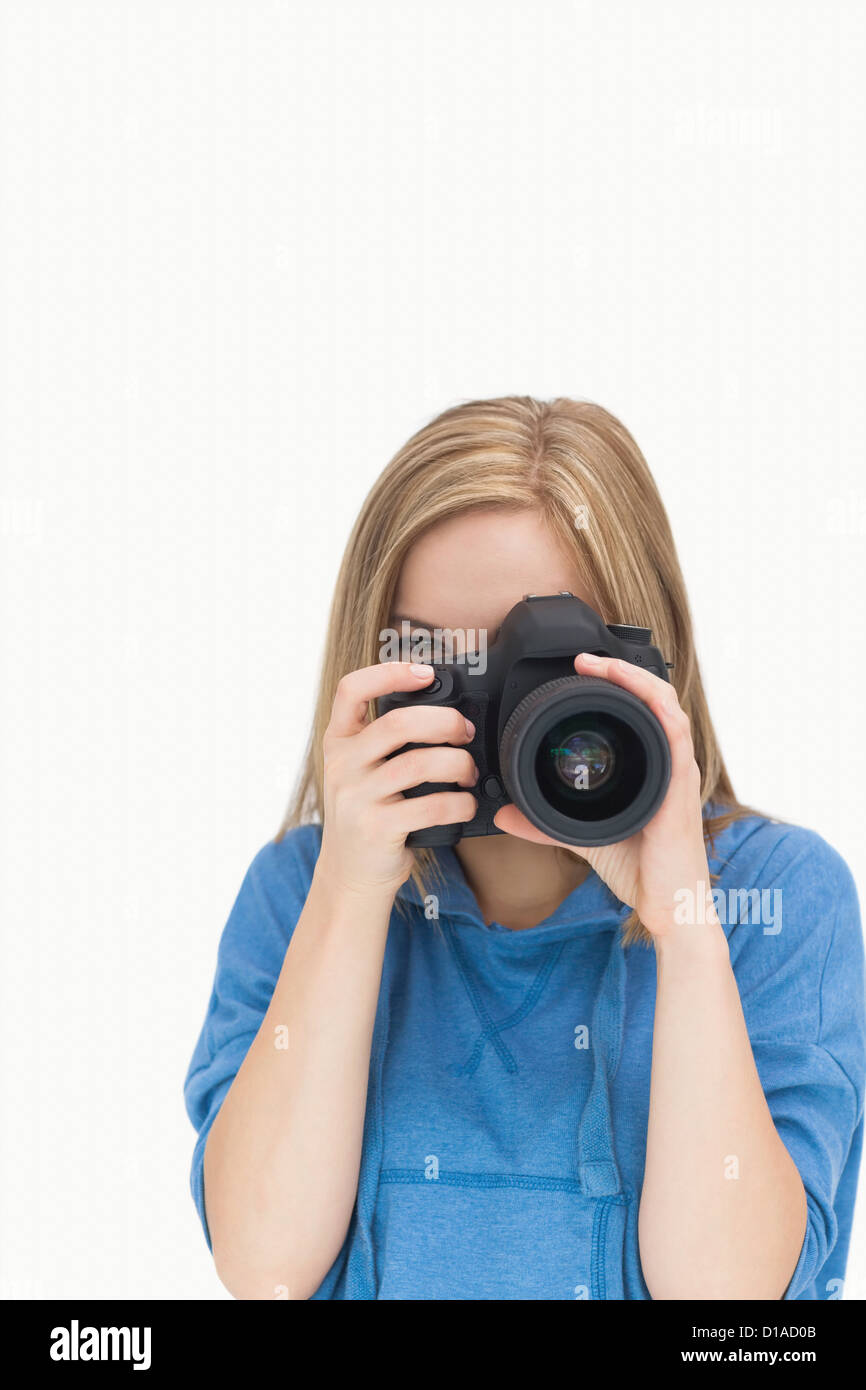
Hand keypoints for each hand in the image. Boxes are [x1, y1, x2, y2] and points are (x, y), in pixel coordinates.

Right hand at [316, 662, 478, 898]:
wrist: (350, 875)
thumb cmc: (368, 815)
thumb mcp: (361, 772)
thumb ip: (386, 743)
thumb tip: (448, 715)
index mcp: (339, 742)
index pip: (351, 690)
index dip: (389, 673)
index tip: (425, 673)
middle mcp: (342, 765)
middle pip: (398, 723)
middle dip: (444, 722)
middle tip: (464, 732)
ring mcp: (356, 798)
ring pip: (419, 763)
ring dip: (458, 763)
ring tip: (469, 772)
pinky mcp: (376, 829)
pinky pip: (430, 806)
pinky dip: (459, 803)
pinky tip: (465, 804)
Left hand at [493, 652, 711, 938]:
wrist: (666, 908)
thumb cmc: (639, 871)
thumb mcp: (580, 837)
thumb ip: (542, 823)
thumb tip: (505, 813)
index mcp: (646, 768)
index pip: (636, 711)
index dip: (614, 684)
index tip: (579, 669)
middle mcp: (664, 764)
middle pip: (653, 698)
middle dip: (621, 670)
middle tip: (584, 659)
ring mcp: (675, 772)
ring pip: (666, 707)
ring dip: (637, 680)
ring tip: (604, 665)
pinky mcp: (680, 788)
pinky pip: (676, 737)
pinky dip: (660, 711)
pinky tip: (643, 697)